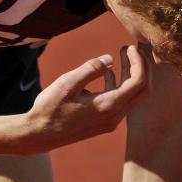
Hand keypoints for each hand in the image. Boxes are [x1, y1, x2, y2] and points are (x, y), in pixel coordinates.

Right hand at [21, 45, 150, 152]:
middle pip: (142, 90)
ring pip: (132, 96)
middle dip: (141, 67)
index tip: (130, 47)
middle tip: (133, 48)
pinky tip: (109, 73)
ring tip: (122, 54)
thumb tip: (110, 58)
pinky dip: (120, 85)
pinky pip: (121, 102)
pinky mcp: (103, 122)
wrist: (39, 134)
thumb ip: (91, 69)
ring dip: (131, 75)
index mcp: (109, 105)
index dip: (139, 62)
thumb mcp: (68, 83)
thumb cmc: (50, 108)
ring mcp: (110, 121)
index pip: (138, 81)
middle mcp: (115, 116)